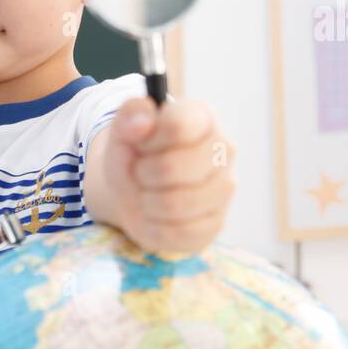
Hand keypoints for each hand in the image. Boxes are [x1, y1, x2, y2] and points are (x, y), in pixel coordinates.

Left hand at [100, 95, 235, 253]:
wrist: (134, 191)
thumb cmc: (134, 155)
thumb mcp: (123, 130)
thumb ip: (129, 116)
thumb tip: (141, 122)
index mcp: (203, 117)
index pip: (178, 125)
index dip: (149, 139)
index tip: (141, 144)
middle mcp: (224, 149)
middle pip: (172, 168)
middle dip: (143, 174)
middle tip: (141, 172)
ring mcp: (225, 188)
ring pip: (176, 204)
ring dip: (147, 202)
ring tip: (147, 193)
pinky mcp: (216, 223)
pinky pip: (178, 232)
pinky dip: (155, 227)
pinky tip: (155, 215)